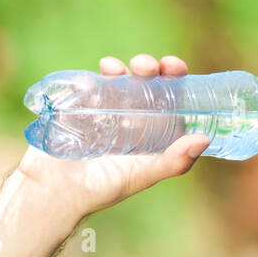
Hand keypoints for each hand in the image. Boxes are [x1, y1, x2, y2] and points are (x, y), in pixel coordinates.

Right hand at [16, 53, 210, 222]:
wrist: (52, 188)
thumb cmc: (99, 189)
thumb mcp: (141, 176)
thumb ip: (173, 161)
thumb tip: (205, 138)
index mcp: (150, 135)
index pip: (170, 102)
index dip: (176, 83)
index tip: (176, 69)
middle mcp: (131, 120)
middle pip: (149, 85)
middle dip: (153, 69)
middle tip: (151, 67)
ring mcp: (106, 110)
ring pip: (124, 79)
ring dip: (129, 67)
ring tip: (125, 67)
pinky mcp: (82, 105)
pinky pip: (95, 81)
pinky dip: (103, 71)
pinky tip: (106, 68)